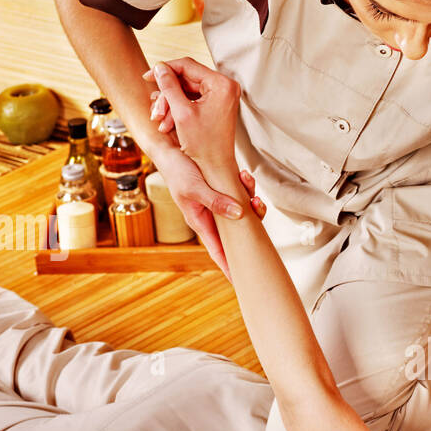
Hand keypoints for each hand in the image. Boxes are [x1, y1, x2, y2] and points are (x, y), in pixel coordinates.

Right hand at [145, 57, 239, 170]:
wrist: (216, 167)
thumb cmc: (204, 145)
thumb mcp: (181, 113)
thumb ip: (169, 86)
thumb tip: (160, 68)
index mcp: (221, 85)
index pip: (187, 66)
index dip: (164, 70)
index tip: (148, 76)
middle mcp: (225, 87)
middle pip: (186, 79)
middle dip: (167, 95)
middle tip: (155, 108)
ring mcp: (222, 95)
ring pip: (187, 90)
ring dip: (170, 104)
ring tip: (160, 120)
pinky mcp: (217, 104)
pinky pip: (193, 99)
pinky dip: (178, 109)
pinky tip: (167, 121)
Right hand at [147, 151, 265, 280]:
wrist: (170, 149)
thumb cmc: (176, 171)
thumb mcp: (195, 188)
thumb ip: (216, 202)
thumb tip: (239, 214)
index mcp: (201, 222)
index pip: (218, 251)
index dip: (230, 266)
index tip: (242, 280)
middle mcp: (211, 216)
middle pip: (238, 231)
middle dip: (253, 222)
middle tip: (259, 208)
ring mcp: (218, 204)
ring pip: (242, 210)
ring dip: (251, 198)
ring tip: (248, 182)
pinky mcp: (223, 190)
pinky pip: (240, 194)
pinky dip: (246, 186)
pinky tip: (244, 176)